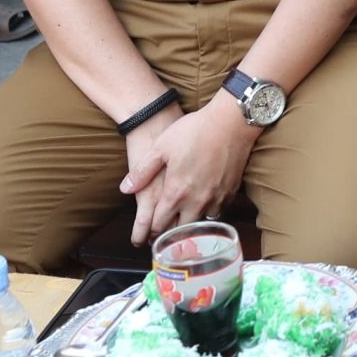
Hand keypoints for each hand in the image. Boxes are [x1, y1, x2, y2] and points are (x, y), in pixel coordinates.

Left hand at [122, 103, 257, 242]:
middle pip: (180, 231)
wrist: (231, 122)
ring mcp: (215, 199)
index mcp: (176, 193)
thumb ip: (142, 171)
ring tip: (182, 222)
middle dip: (170, 233)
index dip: (151, 231)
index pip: (160, 225)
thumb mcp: (161, 147)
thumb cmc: (194, 131)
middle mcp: (197, 202)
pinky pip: (217, 213)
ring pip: (200, 225)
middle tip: (163, 231)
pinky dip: (207, 214)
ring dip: (190, 225)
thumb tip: (125, 189)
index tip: (148, 231)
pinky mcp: (230, 193)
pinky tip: (202, 206)